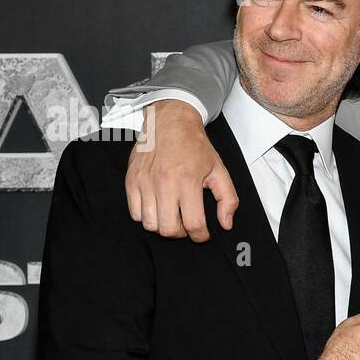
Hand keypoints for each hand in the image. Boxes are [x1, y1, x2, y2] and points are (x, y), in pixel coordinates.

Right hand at [126, 100, 237, 241]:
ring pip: (150, 224)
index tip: (202, 234)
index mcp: (188, 181)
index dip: (200, 236)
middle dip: (181, 233)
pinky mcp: (131, 181)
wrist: (169, 123)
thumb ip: (227, 199)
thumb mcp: (219, 170)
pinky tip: (158, 207)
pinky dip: (146, 217)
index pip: (193, 224)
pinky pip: (134, 213)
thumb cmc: (195, 147)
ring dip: (163, 226)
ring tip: (172, 215)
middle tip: (187, 224)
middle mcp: (164, 183)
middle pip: (168, 229)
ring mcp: (144, 182)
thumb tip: (226, 224)